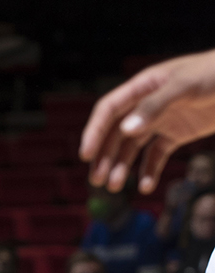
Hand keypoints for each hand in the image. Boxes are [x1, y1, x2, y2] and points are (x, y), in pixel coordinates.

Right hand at [80, 48, 214, 193]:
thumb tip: (126, 131)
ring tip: (114, 187)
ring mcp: (161, 120)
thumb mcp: (186, 85)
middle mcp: (146, 104)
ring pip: (132, 146)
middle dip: (105, 157)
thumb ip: (155, 106)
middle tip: (97, 181)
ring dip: (121, 166)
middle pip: (116, 133)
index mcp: (143, 86)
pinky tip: (146, 186)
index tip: (86, 155)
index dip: (94, 131)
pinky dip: (150, 170)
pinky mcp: (177, 134)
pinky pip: (157, 154)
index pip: (108, 110)